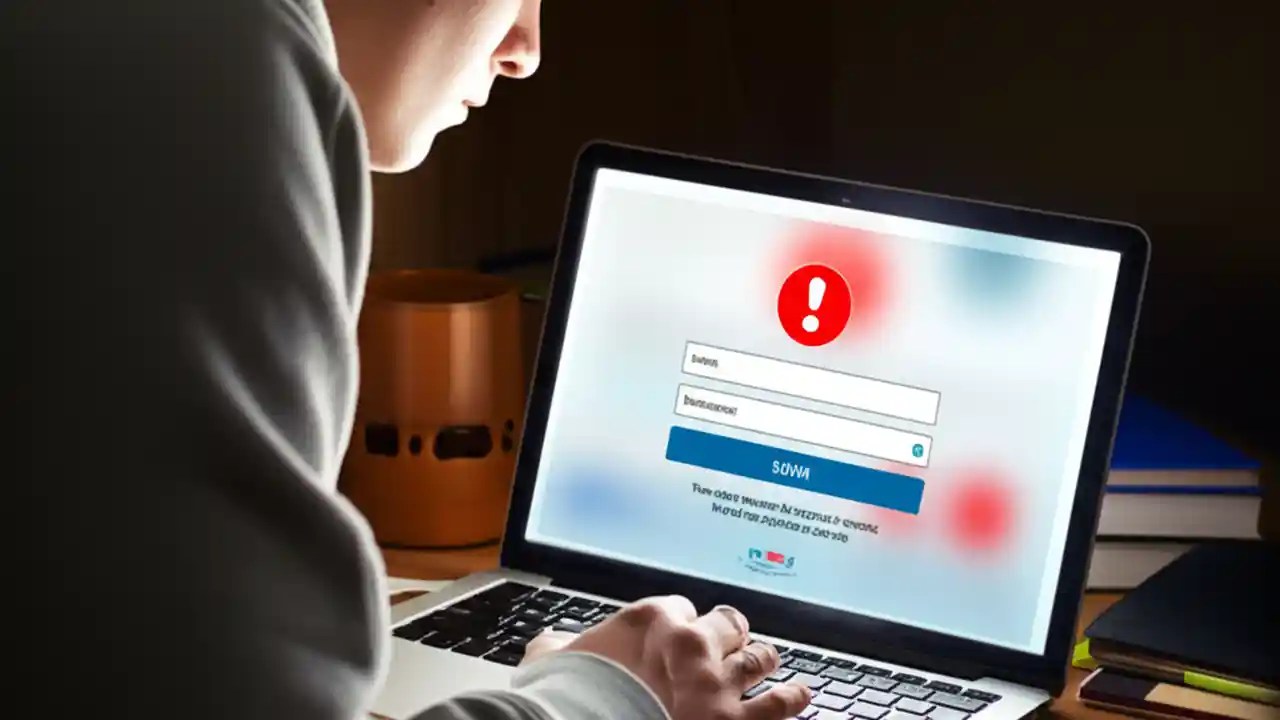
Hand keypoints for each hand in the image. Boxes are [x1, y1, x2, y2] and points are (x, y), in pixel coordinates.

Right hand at [524, 595, 809, 719]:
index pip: (681, 610)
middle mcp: (694, 646)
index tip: (681, 636)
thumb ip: (561, 646)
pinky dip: (792, 700)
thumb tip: (552, 645)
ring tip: (774, 665)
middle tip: (735, 644)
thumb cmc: (569, 699)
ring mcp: (720, 687)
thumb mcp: (555, 662)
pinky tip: (801, 696)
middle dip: (732, 636)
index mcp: (652, 622)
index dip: (682, 624)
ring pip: (761, 661)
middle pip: (730, 626)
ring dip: (766, 663)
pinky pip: (780, 707)